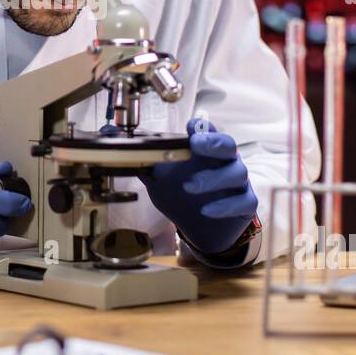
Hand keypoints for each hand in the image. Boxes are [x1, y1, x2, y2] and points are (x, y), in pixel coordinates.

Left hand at [141, 119, 256, 253]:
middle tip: (195, 145)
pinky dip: (225, 206)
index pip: (209, 131)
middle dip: (213, 143)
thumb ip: (143, 158)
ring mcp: (238, 182)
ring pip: (238, 173)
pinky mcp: (245, 204)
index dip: (202, 127)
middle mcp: (225, 162)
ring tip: (189, 187)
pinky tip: (206, 210)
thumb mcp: (158, 177)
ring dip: (212, 179)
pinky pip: (244, 201)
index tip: (190, 127)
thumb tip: (111, 136)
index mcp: (206, 150)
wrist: (196, 227)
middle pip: (228, 145)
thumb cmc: (179, 194)